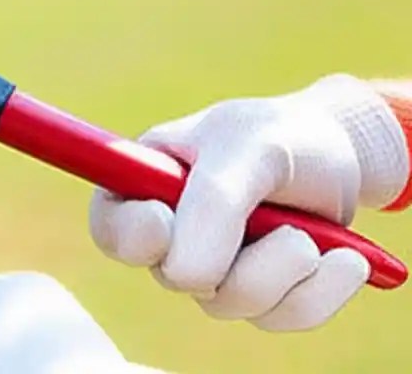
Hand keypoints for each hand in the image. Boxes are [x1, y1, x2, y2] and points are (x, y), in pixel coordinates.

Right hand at [90, 74, 408, 330]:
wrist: (339, 153)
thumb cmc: (279, 134)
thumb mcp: (249, 146)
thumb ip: (213, 201)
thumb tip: (185, 276)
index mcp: (143, 186)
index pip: (110, 229)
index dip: (132, 236)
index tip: (164, 220)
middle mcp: (170, 236)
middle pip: (177, 278)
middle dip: (241, 255)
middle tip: (288, 230)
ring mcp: (213, 269)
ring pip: (232, 303)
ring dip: (286, 268)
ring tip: (312, 234)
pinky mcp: (260, 295)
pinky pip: (281, 317)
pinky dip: (321, 289)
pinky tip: (342, 258)